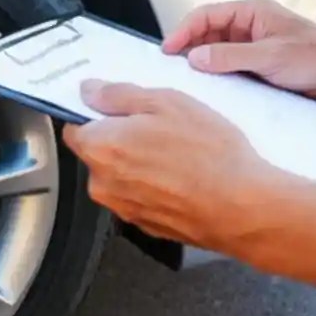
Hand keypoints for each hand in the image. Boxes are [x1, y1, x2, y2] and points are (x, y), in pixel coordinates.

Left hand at [62, 80, 288, 251]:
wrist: (242, 208)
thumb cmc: (209, 155)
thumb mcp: (166, 102)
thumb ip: (119, 95)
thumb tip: (91, 91)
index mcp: (101, 148)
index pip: (73, 127)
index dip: (93, 113)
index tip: (113, 106)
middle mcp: (104, 183)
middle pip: (98, 152)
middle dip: (121, 137)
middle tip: (159, 125)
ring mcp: (124, 208)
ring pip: (121, 175)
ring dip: (140, 162)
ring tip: (178, 151)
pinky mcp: (146, 224)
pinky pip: (141, 195)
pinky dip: (156, 184)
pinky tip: (184, 174)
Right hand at [162, 0, 315, 100]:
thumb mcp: (268, 57)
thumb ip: (228, 57)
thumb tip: (194, 58)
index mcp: (252, 11)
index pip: (206, 15)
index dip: (183, 31)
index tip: (168, 50)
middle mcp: (250, 25)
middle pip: (208, 32)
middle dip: (189, 47)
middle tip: (173, 68)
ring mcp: (254, 45)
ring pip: (217, 50)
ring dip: (204, 63)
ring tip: (189, 79)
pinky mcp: (260, 64)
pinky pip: (230, 66)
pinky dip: (218, 74)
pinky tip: (212, 87)